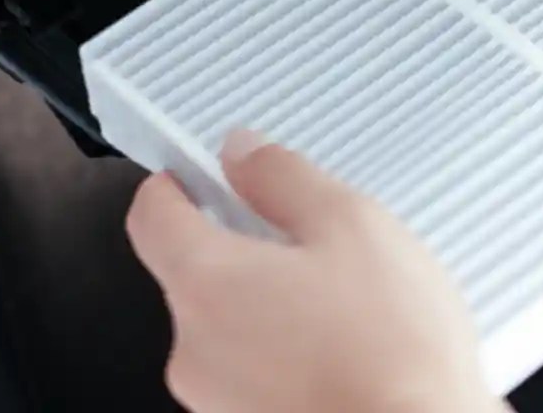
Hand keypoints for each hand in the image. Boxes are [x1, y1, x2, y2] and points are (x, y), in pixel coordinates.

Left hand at [126, 130, 508, 412]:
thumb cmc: (391, 349)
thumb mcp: (351, 224)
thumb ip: (284, 177)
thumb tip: (244, 154)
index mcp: (206, 283)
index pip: (152, 215)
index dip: (178, 185)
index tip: (206, 175)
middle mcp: (195, 347)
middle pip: (198, 273)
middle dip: (251, 253)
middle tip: (318, 249)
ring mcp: (217, 398)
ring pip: (232, 327)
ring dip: (274, 309)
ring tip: (349, 309)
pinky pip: (256, 373)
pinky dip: (290, 355)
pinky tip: (349, 352)